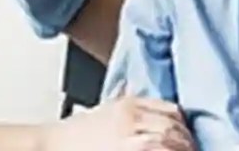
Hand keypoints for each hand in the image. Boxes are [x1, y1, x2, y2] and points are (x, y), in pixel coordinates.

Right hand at [39, 95, 195, 150]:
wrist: (47, 146)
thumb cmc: (74, 135)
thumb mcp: (106, 110)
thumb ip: (128, 102)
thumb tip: (140, 93)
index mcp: (129, 105)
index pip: (171, 110)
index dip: (183, 126)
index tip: (187, 137)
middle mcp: (131, 118)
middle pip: (173, 127)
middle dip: (186, 141)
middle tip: (192, 150)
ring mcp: (128, 138)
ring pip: (168, 141)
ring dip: (181, 149)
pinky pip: (155, 150)